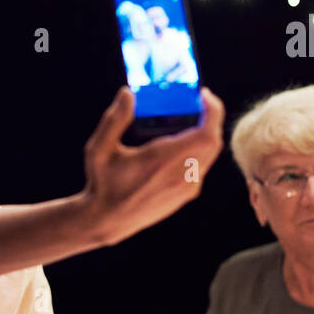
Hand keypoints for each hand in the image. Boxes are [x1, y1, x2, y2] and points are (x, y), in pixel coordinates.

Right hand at [81, 86, 224, 245]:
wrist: (107, 221)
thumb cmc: (102, 183)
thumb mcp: (99, 149)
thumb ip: (114, 119)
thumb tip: (127, 93)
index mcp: (163, 160)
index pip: (206, 133)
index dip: (213, 111)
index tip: (204, 96)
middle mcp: (180, 175)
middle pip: (213, 141)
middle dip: (210, 118)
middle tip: (197, 103)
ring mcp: (186, 187)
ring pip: (210, 154)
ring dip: (205, 134)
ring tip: (189, 121)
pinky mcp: (186, 195)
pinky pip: (202, 167)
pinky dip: (200, 150)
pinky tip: (181, 145)